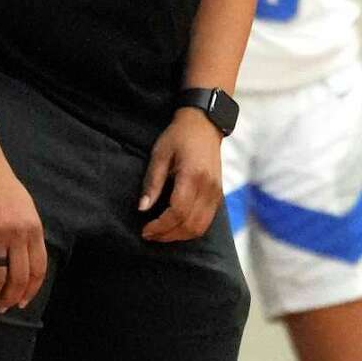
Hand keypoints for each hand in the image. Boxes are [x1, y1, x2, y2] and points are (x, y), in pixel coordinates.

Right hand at [0, 147, 47, 313]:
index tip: (22, 302)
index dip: (30, 289)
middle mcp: (17, 234)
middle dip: (10, 298)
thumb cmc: (2, 185)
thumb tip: (25, 261)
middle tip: (2, 309)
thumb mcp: (25, 208)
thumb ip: (28, 233)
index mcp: (33, 228)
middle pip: (18, 277)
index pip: (38, 268)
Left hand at [140, 110, 223, 243]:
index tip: (145, 230)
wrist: (205, 125)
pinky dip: (191, 229)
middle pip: (190, 224)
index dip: (161, 226)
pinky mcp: (219, 195)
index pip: (178, 211)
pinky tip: (176, 227)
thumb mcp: (160, 154)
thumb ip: (152, 182)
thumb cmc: (179, 136)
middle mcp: (208, 188)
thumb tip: (143, 208)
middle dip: (168, 234)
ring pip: (200, 227)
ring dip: (180, 235)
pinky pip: (207, 221)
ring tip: (162, 234)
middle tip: (150, 235)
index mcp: (193, 176)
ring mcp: (216, 193)